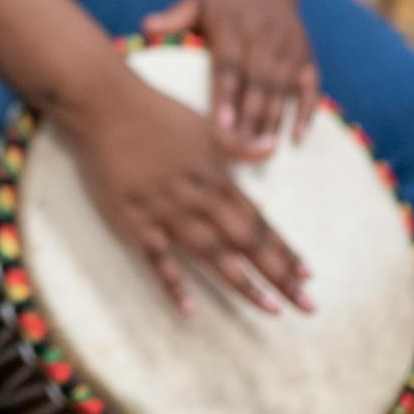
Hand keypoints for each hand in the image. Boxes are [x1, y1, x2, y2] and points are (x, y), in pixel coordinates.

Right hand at [55, 71, 312, 316]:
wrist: (106, 104)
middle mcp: (198, 198)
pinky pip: (156, 258)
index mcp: (216, 178)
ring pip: (212, 253)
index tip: (307, 275)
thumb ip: (239, 145)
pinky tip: (189, 309)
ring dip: (242, 282)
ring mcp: (166, 211)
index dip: (284, 249)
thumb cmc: (156, 112)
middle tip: (307, 305)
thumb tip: (273, 148)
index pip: (258, 221)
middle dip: (278, 274)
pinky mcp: (134, 219)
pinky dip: (172, 284)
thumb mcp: (206, 125)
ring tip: (269, 308)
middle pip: (246, 242)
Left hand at [143, 0, 317, 156]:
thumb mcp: (195, 0)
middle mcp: (264, 39)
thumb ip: (173, 17)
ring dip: (274, 121)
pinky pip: (310, 87)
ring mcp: (289, 48)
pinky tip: (298, 138)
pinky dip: (307, 112)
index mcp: (234, 29)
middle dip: (250, 119)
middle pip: (258, 84)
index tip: (221, 129)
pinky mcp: (306, 55)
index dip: (226, 99)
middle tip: (240, 151)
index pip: (229, 68)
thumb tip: (145, 26)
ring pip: (282, 89)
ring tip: (262, 151)